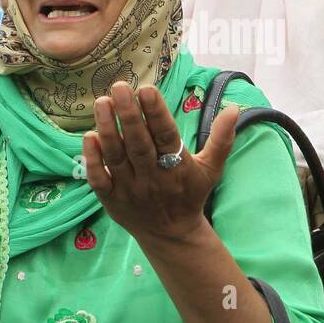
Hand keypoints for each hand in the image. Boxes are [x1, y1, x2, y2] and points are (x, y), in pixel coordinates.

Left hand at [83, 82, 236, 245]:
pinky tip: (89, 137)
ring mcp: (130, 189)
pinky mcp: (112, 200)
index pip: (166, 136)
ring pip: (116, 157)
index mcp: (177, 167)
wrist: (171, 235)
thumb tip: (234, 108)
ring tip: (102, 102)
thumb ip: (221, 138)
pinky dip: (93, 160)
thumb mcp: (211, 168)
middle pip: (139, 144)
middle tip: (119, 87)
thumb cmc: (190, 194)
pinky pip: (99, 180)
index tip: (147, 89)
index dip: (156, 113)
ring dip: (107, 130)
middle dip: (128, 115)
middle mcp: (152, 177)